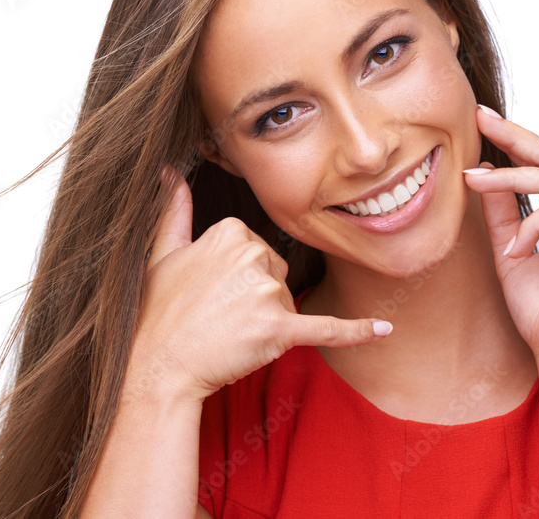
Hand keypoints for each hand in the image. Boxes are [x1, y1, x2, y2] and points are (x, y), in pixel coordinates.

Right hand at [122, 166, 391, 404]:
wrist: (155, 367)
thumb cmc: (156, 311)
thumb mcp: (160, 252)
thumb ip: (173, 209)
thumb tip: (168, 172)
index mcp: (231, 231)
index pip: (258, 250)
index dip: (238, 278)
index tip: (210, 293)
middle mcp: (253, 255)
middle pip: (276, 274)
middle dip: (255, 299)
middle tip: (217, 317)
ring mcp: (267, 293)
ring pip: (287, 303)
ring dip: (267, 322)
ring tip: (227, 333)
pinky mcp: (279, 330)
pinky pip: (325, 328)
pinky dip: (356, 331)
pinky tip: (383, 329)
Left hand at [463, 106, 538, 371]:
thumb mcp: (511, 252)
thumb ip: (502, 214)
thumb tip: (485, 172)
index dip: (516, 143)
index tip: (482, 122)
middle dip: (515, 137)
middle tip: (481, 118)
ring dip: (510, 180)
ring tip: (474, 181)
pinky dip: (532, 224)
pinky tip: (515, 248)